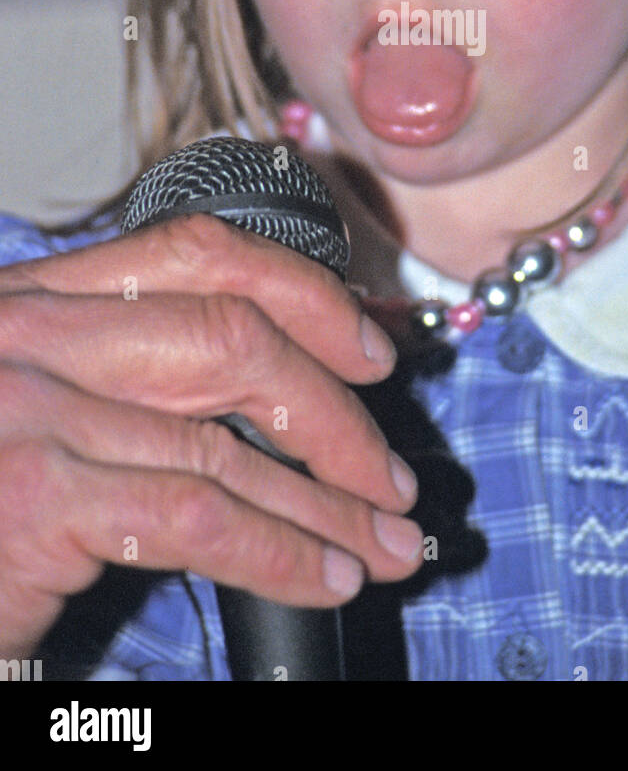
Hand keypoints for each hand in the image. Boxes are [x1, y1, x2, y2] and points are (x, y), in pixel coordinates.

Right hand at [0, 214, 423, 659]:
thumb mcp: (32, 406)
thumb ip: (128, 382)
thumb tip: (269, 404)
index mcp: (35, 300)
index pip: (196, 251)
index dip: (303, 292)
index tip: (368, 346)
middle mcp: (29, 334)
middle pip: (231, 337)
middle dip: (334, 412)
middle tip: (389, 476)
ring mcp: (26, 409)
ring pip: (225, 441)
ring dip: (326, 502)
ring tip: (383, 546)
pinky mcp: (33, 494)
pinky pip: (195, 514)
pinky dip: (280, 551)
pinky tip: (324, 577)